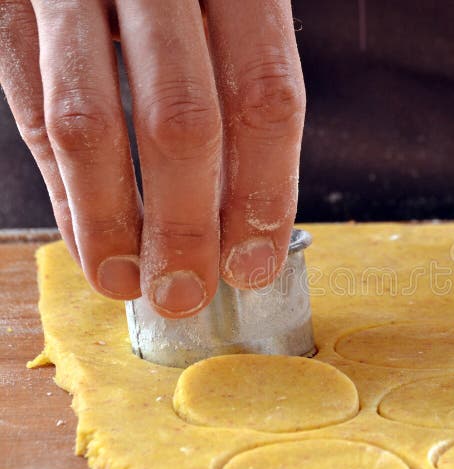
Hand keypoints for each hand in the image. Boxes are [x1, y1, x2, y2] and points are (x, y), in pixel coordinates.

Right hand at [0, 0, 304, 317]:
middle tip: (189, 292)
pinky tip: (86, 235)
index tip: (255, 260)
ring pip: (90, 121)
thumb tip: (247, 207)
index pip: (264, 96)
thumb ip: (239, 81)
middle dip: (186, 223)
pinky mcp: (9, 1)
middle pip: (182, 119)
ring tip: (132, 282)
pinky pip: (29, 104)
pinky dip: (62, 185)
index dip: (264, 191)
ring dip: (113, 220)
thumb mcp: (232, 0)